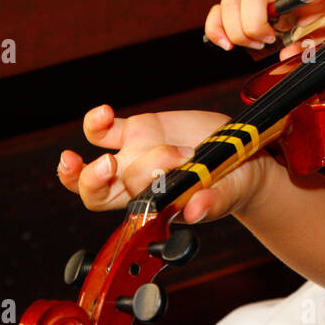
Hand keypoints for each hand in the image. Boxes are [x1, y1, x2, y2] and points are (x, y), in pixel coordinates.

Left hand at [56, 105, 269, 222]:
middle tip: (108, 165)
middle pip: (96, 193)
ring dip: (83, 156)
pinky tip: (105, 112)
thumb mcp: (229, 193)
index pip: (126, 206)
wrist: (241, 155)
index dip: (128, 195)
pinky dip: (98, 121)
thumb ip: (213, 202)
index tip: (130, 181)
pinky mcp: (137, 132)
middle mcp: (139, 184)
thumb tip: (195, 211)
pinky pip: (105, 131)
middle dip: (93, 180)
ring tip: (102, 123)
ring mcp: (134, 157)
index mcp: (157, 204)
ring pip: (91, 165)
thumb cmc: (234, 182)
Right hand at [204, 0, 322, 60]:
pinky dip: (216, 29)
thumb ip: (314, 44)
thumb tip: (287, 52)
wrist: (322, 18)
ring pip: (229, 1)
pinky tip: (227, 44)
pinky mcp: (241, 9)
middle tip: (270, 40)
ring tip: (255, 44)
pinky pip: (218, 12)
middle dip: (254, 24)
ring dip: (237, 30)